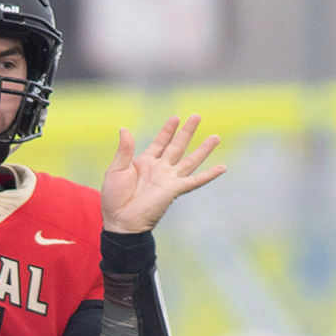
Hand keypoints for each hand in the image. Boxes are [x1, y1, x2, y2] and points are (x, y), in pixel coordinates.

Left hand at [101, 114, 225, 233]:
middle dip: (187, 132)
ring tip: (215, 137)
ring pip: (190, 160)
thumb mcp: (116, 169)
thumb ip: (124, 150)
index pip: (160, 142)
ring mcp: (168, 179)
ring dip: (203, 149)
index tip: (175, 117)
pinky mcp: (174, 190)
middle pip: (177, 146)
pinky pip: (195, 181)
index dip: (167, 130)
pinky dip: (209, 175)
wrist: (119, 219)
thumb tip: (124, 129)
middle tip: (197, 116)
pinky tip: (222, 168)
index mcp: (145, 162)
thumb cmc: (113, 197)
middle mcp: (160, 168)